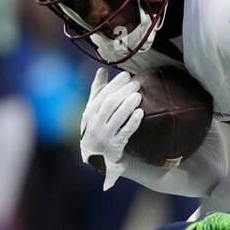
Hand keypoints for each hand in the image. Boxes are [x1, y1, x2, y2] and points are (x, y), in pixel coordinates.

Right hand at [79, 68, 142, 190]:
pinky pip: (124, 132)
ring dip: (127, 104)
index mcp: (89, 113)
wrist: (97, 159)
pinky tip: (140, 113)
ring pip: (116, 117)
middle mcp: (95, 124)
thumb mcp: (94, 111)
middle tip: (136, 83)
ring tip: (138, 95)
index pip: (102, 95)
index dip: (114, 84)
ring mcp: (104, 136)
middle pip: (109, 104)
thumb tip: (102, 70)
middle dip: (123, 92)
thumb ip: (98, 91)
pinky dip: (132, 122)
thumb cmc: (98, 129)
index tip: (126, 75)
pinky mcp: (114, 147)